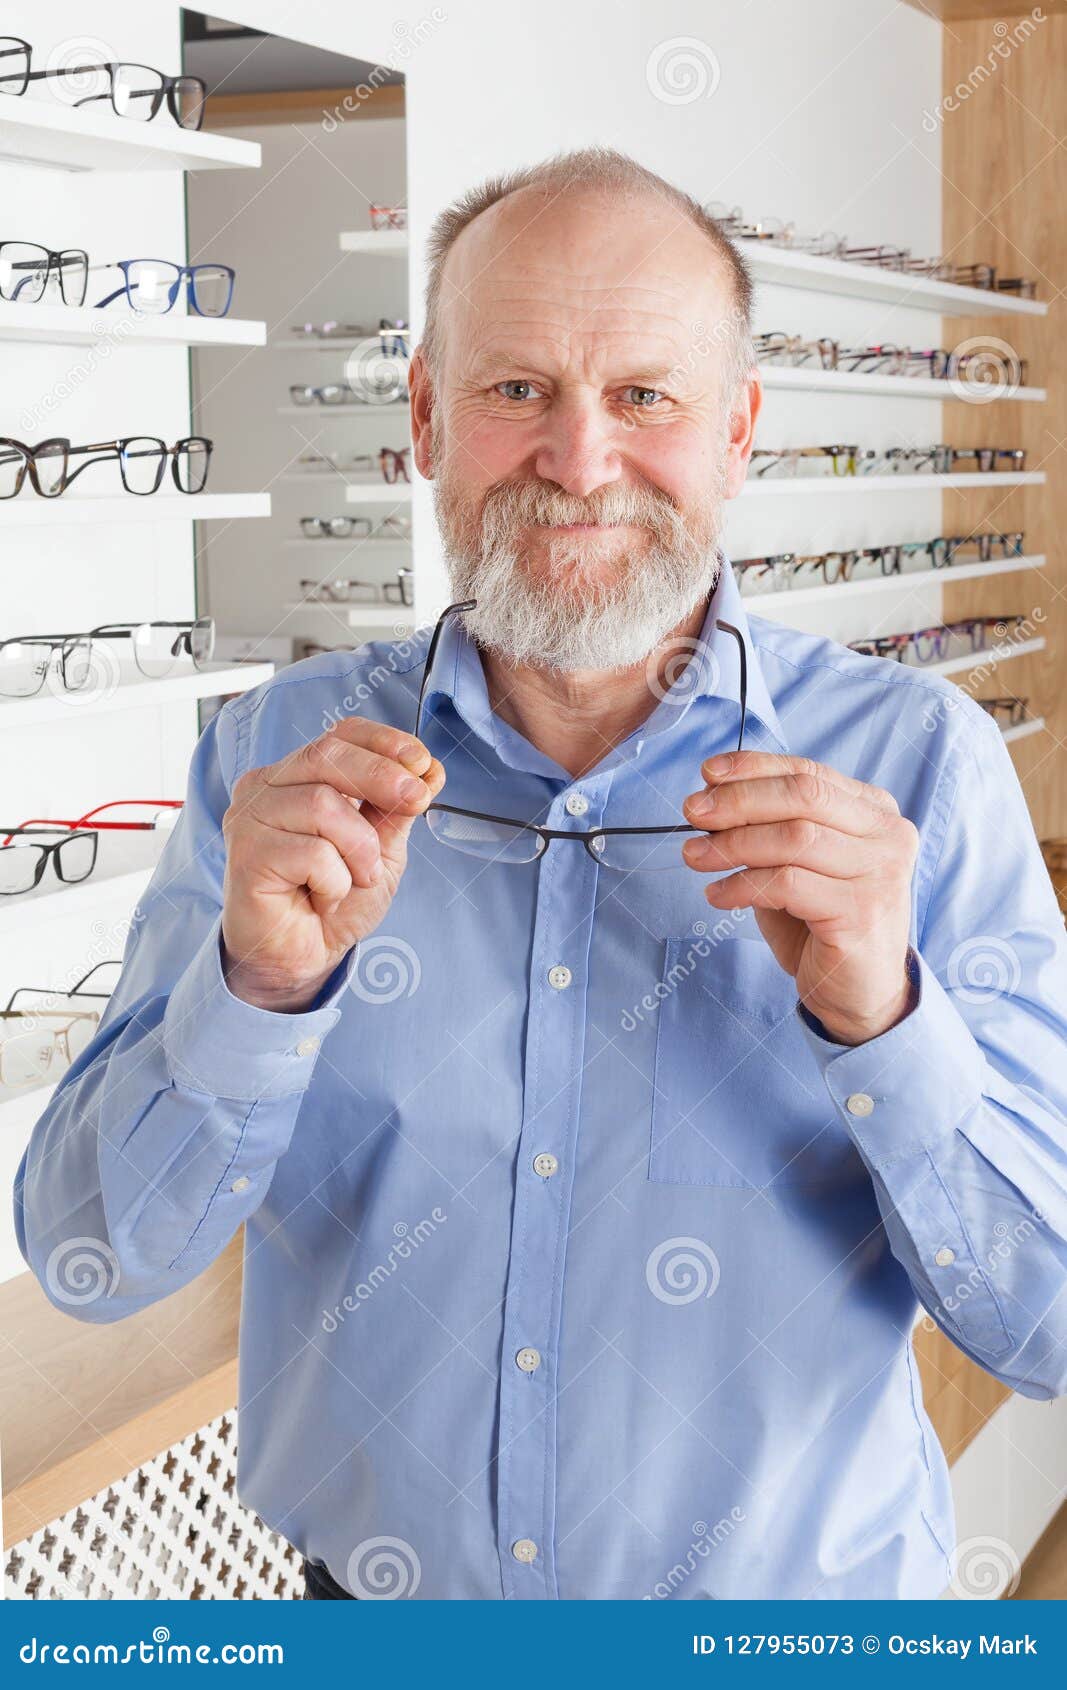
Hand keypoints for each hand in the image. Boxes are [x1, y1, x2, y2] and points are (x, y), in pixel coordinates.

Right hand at [220, 718, 443, 1012]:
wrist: (301, 957)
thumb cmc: (333, 898)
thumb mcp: (380, 848)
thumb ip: (397, 809)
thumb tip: (430, 770)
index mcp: (295, 775)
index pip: (338, 735)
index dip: (383, 742)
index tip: (422, 762)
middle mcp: (264, 787)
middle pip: (328, 755)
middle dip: (383, 776)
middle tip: (417, 800)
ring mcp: (249, 819)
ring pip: (324, 805)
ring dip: (359, 850)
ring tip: (355, 879)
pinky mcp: (246, 855)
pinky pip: (313, 853)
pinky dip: (335, 881)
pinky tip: (321, 898)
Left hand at [681, 751, 918, 1044]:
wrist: (859, 993)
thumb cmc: (822, 923)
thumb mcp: (798, 863)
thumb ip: (771, 827)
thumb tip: (711, 795)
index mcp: (874, 812)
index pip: (808, 772)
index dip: (754, 768)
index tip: (707, 774)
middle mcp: (888, 835)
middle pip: (803, 796)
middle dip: (739, 800)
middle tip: (693, 812)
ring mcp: (880, 873)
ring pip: (794, 837)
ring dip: (733, 844)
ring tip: (695, 856)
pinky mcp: (861, 911)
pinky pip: (787, 884)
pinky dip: (743, 885)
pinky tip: (718, 895)